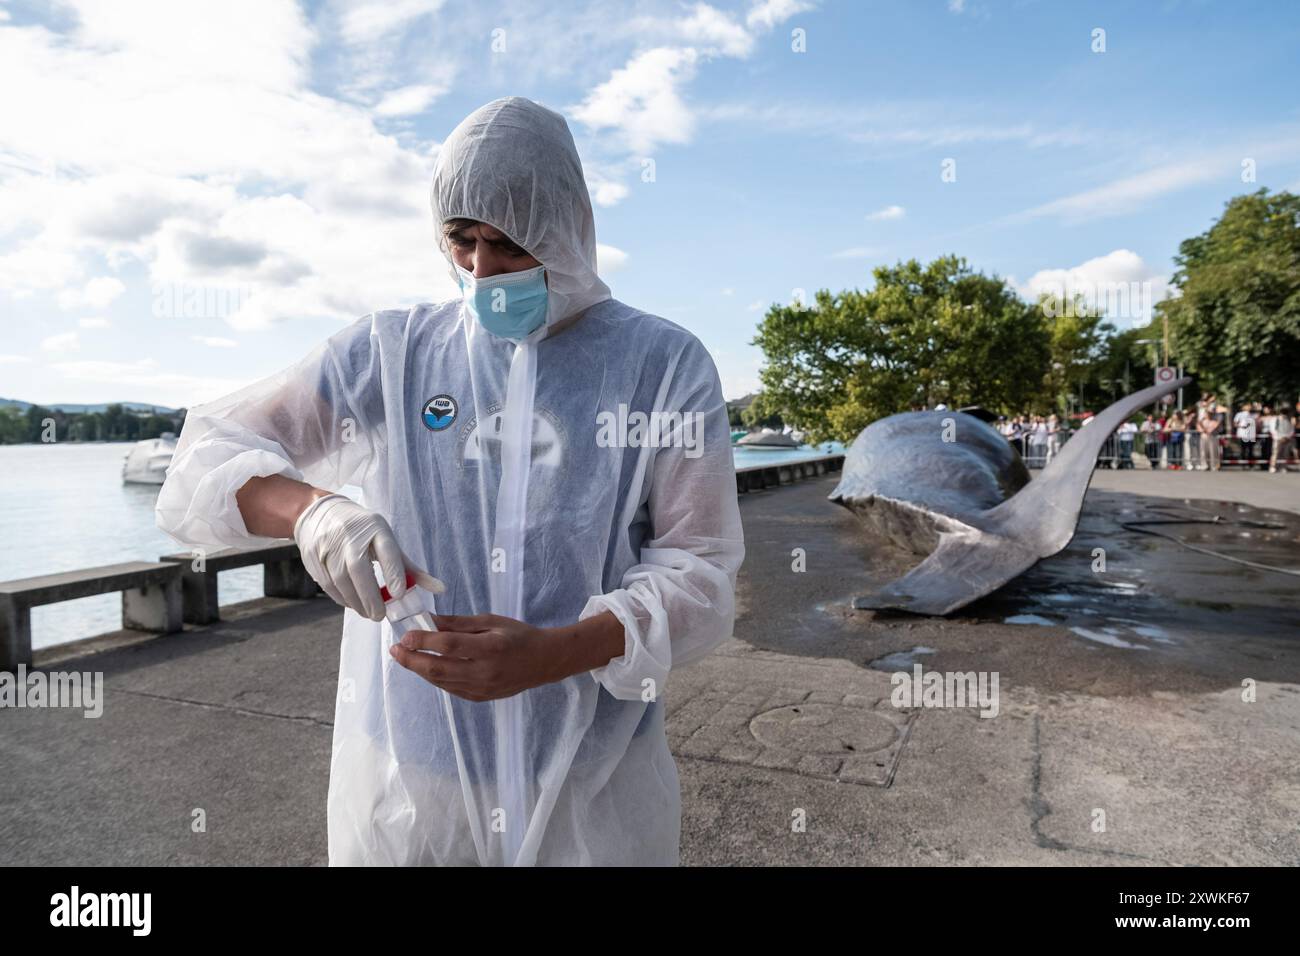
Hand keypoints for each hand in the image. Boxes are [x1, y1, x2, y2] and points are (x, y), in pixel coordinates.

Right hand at [293, 493, 436, 621]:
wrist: (321, 514)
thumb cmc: (363, 532)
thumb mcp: (387, 541)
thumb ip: (410, 568)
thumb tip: (440, 589)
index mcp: (375, 528)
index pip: (386, 550)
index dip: (393, 572)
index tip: (398, 594)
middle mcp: (351, 535)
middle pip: (359, 569)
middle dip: (370, 596)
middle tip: (379, 616)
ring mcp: (329, 545)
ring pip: (341, 580)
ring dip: (356, 601)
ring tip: (368, 613)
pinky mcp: (314, 556)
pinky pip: (328, 584)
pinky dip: (342, 598)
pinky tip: (353, 604)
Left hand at [388, 614, 562, 701]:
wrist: (544, 662)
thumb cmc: (519, 635)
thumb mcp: (491, 621)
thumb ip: (458, 623)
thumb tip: (429, 621)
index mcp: (490, 648)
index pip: (449, 646)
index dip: (424, 641)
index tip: (405, 635)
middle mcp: (485, 672)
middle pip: (438, 669)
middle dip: (411, 660)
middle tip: (395, 650)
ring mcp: (482, 689)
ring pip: (440, 681)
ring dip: (419, 669)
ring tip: (406, 656)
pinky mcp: (480, 698)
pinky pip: (450, 689)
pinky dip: (435, 678)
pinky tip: (426, 667)